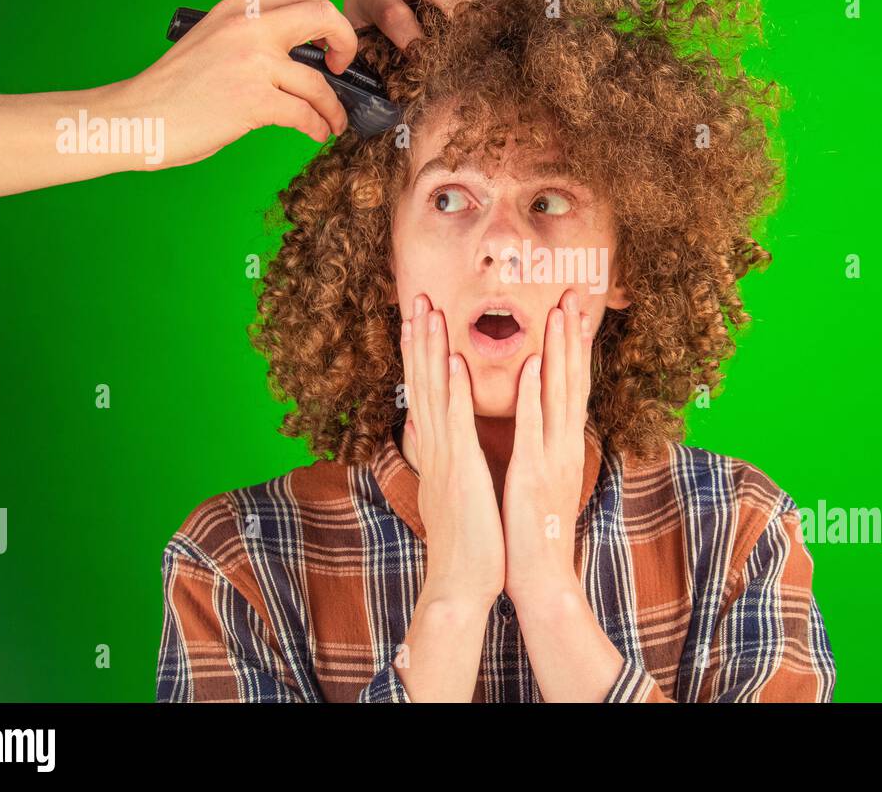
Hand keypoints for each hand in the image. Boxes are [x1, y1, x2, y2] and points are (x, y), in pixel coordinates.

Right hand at [113, 0, 355, 170]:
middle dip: (347, 42)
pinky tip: (315, 134)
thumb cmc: (173, 90)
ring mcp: (250, 63)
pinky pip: (305, 113)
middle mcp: (246, 27)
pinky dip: (317, 127)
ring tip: (333, 121)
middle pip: (322, 15)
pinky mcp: (252, 101)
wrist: (135, 117)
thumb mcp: (211, 42)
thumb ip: (249, 38)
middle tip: (342, 68)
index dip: (327, 15)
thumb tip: (297, 56)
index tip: (327, 44)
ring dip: (333, 106)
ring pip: (319, 81)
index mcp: (236, 8)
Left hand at [330, 0, 479, 49]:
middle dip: (461, 14)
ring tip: (492, 26)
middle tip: (477, 42)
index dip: (416, 42)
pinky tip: (488, 7)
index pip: (396, 17)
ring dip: (480, 1)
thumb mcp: (358, 18)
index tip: (433, 64)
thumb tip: (401, 90)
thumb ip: (373, 49)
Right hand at [400, 293, 506, 610]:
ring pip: (434, 394)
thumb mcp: (451, 488)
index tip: (418, 318)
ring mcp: (445, 459)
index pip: (425, 392)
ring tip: (428, 312)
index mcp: (437, 451)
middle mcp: (435, 448)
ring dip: (430, 351)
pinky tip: (452, 362)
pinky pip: (456, 425)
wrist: (460, 584)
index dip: (420, 353)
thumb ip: (441, 455)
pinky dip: (453, 392)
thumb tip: (428, 430)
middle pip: (422, 383)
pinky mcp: (461, 473)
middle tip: (415, 296)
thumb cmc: (466, 541)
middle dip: (418, 339)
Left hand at [501, 289, 593, 607]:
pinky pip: (535, 426)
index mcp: (564, 444)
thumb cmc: (532, 529)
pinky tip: (536, 363)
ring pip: (560, 393)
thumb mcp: (541, 477)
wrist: (540, 578)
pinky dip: (536, 392)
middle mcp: (565, 444)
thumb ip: (542, 444)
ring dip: (561, 350)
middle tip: (572, 292)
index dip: (573, 346)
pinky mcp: (535, 474)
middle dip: (572, 335)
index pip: (572, 385)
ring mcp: (553, 457)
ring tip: (560, 312)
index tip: (570, 309)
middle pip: (573, 379)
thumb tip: (538, 417)